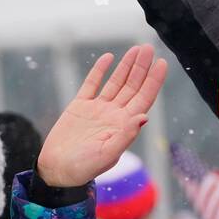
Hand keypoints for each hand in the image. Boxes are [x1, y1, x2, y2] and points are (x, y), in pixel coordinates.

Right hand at [37, 45, 166, 187]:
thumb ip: (125, 136)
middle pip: (132, 87)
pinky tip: (108, 58)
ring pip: (116, 82)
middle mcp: (113, 115)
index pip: (143, 99)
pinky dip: (100, 70)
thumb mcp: (107, 154)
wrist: (57, 170)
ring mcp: (97, 109)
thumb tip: (144, 117)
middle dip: (142, 68)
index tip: (162, 63)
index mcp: (123, 126)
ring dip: (126, 66)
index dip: (153, 81)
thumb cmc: (83, 168)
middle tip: (149, 48)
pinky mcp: (79, 107)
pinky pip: (92, 84)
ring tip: (137, 49)